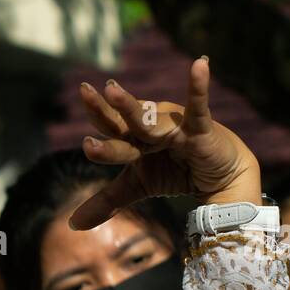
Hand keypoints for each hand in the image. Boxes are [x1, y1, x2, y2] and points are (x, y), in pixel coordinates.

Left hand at [70, 57, 259, 229]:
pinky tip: (199, 64)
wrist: (219, 179)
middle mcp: (151, 126)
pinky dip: (199, 87)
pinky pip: (198, 107)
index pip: (110, 130)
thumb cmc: (175, 172)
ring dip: (131, 108)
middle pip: (125, 119)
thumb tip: (71, 224)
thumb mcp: (136, 187)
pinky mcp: (200, 128)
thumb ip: (105, 201)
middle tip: (84, 91)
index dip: (95, 130)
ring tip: (111, 90)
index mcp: (134, 137)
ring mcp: (175, 125)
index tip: (85, 143)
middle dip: (106, 109)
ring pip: (150, 121)